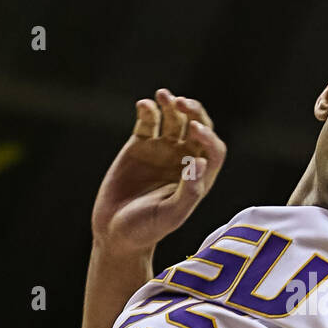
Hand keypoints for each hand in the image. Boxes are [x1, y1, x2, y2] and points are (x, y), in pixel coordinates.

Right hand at [90, 88, 226, 254]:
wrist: (115, 231)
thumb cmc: (147, 229)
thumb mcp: (170, 215)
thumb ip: (188, 192)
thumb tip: (200, 162)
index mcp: (199, 176)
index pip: (213, 149)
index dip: (207, 136)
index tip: (195, 130)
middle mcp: (184, 159)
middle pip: (198, 127)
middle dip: (194, 112)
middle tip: (182, 103)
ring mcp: (162, 150)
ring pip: (174, 119)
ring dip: (171, 105)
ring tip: (163, 95)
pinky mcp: (140, 145)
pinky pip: (148, 121)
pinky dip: (148, 110)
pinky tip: (144, 105)